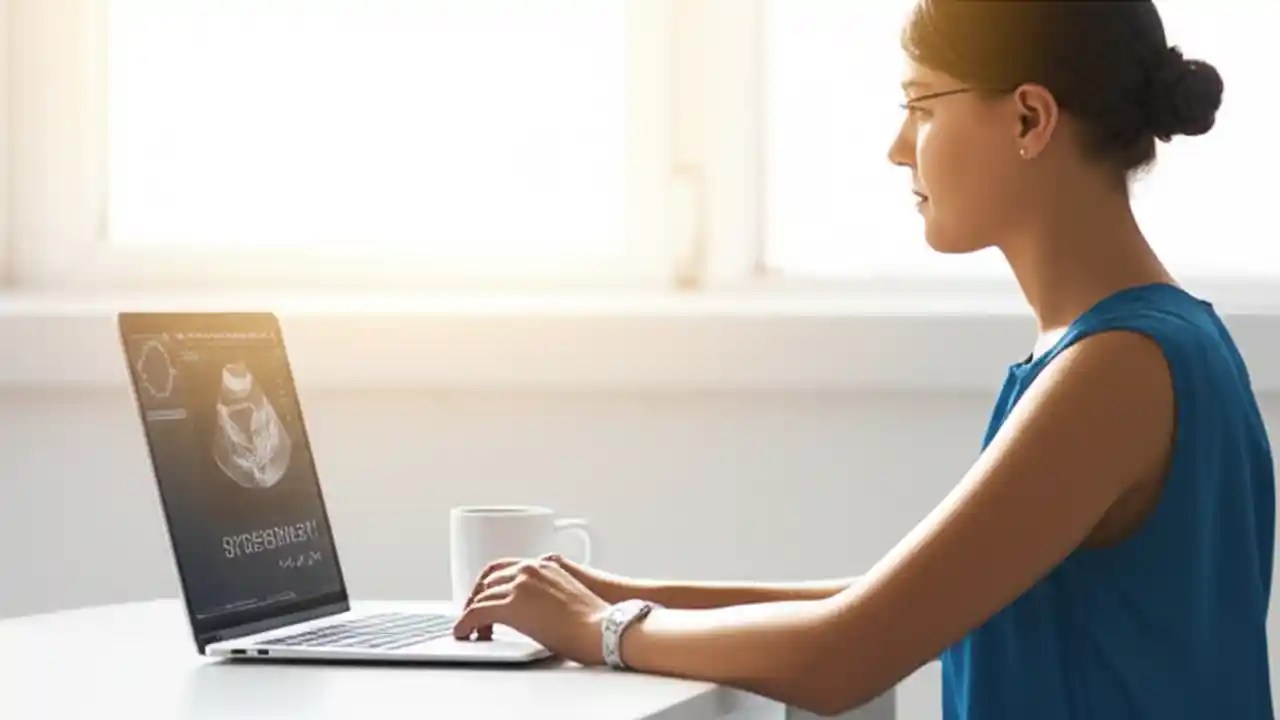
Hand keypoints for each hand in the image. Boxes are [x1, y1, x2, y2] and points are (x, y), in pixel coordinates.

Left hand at [452, 555, 610, 665]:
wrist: (603, 628)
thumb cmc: (594, 620)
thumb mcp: (569, 595)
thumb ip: (547, 594)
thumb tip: (535, 611)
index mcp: (544, 564)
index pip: (504, 567)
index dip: (489, 584)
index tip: (483, 598)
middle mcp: (529, 569)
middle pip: (488, 580)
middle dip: (477, 598)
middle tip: (473, 617)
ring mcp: (519, 585)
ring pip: (481, 596)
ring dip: (471, 614)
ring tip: (469, 630)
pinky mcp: (511, 605)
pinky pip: (477, 612)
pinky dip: (465, 623)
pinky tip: (463, 633)